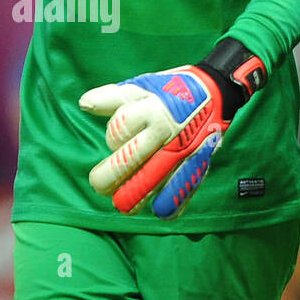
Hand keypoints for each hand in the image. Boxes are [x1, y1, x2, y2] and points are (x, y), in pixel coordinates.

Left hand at [79, 65, 234, 218]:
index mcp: (150, 109)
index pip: (118, 131)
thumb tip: (84, 104)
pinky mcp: (199, 161)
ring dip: (136, 197)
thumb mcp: (141, 87)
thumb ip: (111, 97)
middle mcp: (166, 131)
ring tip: (125, 207)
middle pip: (129, 160)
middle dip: (108, 178)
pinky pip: (186, 186)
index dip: (113, 138)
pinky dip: (175, 202)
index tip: (117, 141)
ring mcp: (183, 149)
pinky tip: (163, 212)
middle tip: (99, 185)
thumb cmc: (170, 91)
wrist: (215, 91)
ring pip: (154, 179)